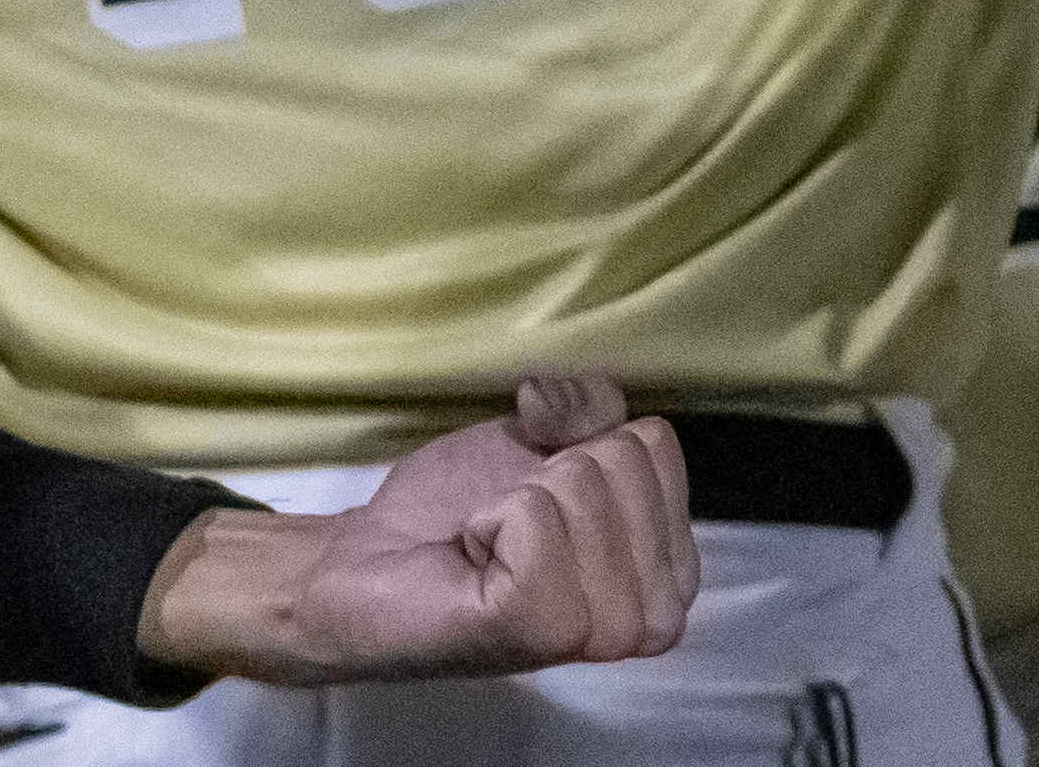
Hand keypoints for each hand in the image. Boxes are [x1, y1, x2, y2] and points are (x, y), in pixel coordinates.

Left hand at [140, 378, 693, 684]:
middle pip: (623, 461)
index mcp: (668, 566)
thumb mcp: (541, 438)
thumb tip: (560, 407)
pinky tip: (475, 557)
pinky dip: (490, 518)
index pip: (657, 444)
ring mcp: (601, 631)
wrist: (370, 560)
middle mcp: (653, 612)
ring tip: (490, 541)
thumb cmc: (457, 507)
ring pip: (581, 487)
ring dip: (515, 496)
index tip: (537, 478)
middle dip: (550, 468)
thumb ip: (591, 408)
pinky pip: (534, 519)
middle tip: (508, 516)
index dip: (584, 437)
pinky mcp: (542, 629)